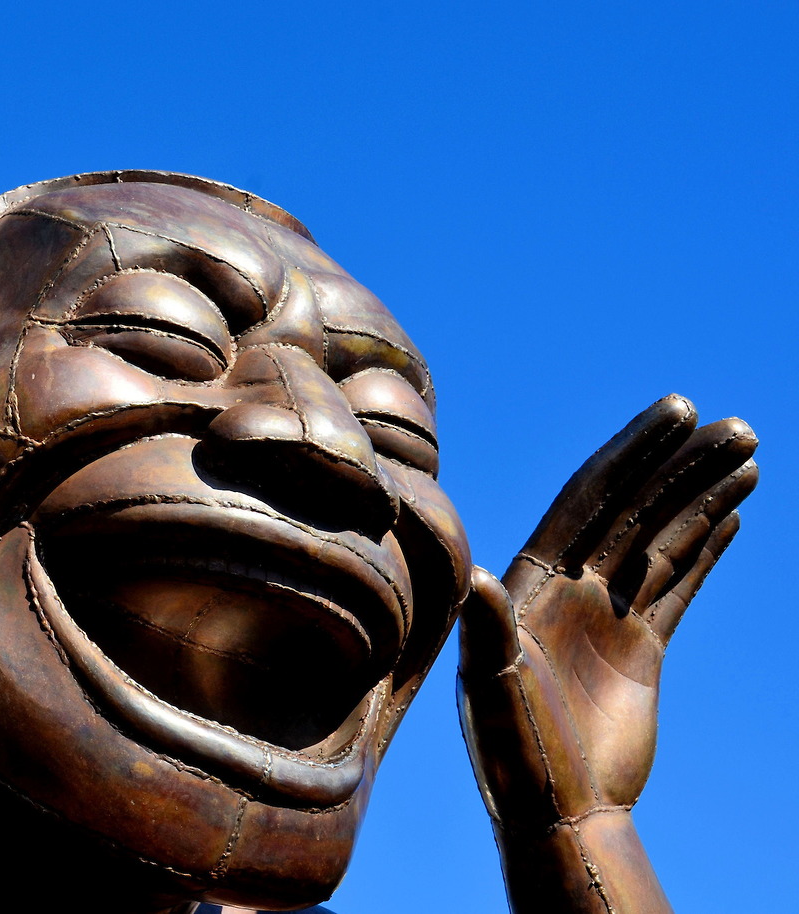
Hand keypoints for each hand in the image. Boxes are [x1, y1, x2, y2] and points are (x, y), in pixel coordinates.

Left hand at [458, 396, 755, 907]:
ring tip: (749, 452)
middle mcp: (564, 586)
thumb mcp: (496, 693)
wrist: (557, 811)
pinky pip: (677, 583)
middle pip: (632, 508)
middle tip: (736, 426)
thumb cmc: (516, 756)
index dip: (630, 453)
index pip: (587, 498)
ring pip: (661, 538)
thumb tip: (475, 579)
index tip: (676, 412)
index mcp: (530, 580)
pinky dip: (705, 547)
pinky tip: (732, 511)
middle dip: (679, 465)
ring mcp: (602, 612)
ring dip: (702, 496)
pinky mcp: (637, 646)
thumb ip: (489, 635)